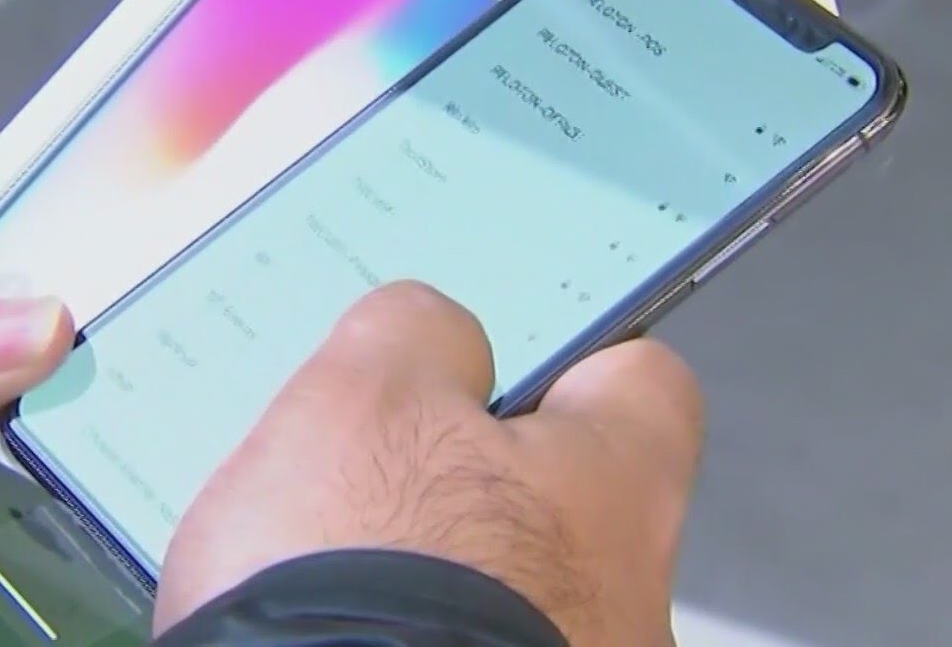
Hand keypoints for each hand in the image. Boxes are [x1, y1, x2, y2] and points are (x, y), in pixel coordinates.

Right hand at [155, 281, 702, 645]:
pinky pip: (452, 637)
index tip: (492, 349)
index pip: (636, 376)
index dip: (557, 349)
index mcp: (616, 483)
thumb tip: (435, 338)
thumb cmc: (363, 584)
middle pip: (553, 484)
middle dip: (463, 462)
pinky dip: (397, 624)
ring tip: (314, 549)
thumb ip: (416, 334)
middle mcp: (622, 591)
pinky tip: (323, 621)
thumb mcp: (365, 395)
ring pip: (497, 574)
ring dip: (421, 554)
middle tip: (368, 450)